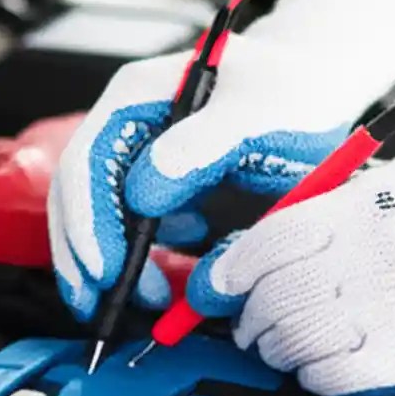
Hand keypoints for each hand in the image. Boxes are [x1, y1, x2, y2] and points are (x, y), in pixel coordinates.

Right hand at [49, 0, 394, 319]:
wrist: (316, 89)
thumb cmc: (293, 93)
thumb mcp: (258, 113)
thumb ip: (204, 144)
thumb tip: (143, 193)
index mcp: (138, 94)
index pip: (88, 161)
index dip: (88, 222)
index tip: (104, 272)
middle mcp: (127, 121)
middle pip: (78, 192)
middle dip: (85, 254)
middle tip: (103, 307)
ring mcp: (138, 151)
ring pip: (100, 214)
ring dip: (110, 262)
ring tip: (145, 300)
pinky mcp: (157, 180)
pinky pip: (132, 224)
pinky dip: (141, 257)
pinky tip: (170, 271)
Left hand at [185, 132, 394, 395]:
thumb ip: (333, 208)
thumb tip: (265, 244)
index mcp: (363, 208)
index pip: (266, 243)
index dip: (228, 272)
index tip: (217, 286)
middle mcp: (370, 256)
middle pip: (273, 295)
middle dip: (246, 316)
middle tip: (247, 323)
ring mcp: (389, 308)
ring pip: (293, 338)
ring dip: (274, 347)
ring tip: (280, 346)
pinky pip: (328, 375)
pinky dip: (309, 374)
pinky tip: (316, 365)